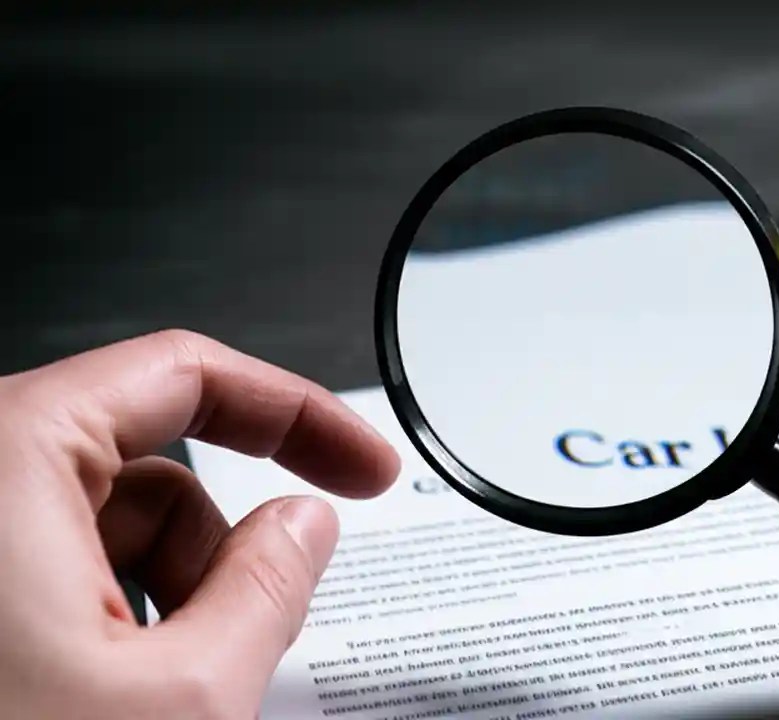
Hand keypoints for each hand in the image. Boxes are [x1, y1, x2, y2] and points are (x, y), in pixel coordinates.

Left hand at [0, 330, 399, 717]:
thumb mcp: (184, 699)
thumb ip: (273, 586)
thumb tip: (306, 523)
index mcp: (7, 464)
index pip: (186, 376)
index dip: (299, 416)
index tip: (361, 466)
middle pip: (149, 465)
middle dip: (222, 545)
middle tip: (263, 625)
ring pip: (103, 529)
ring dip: (170, 598)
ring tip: (173, 689)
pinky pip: (54, 577)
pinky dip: (112, 624)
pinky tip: (119, 697)